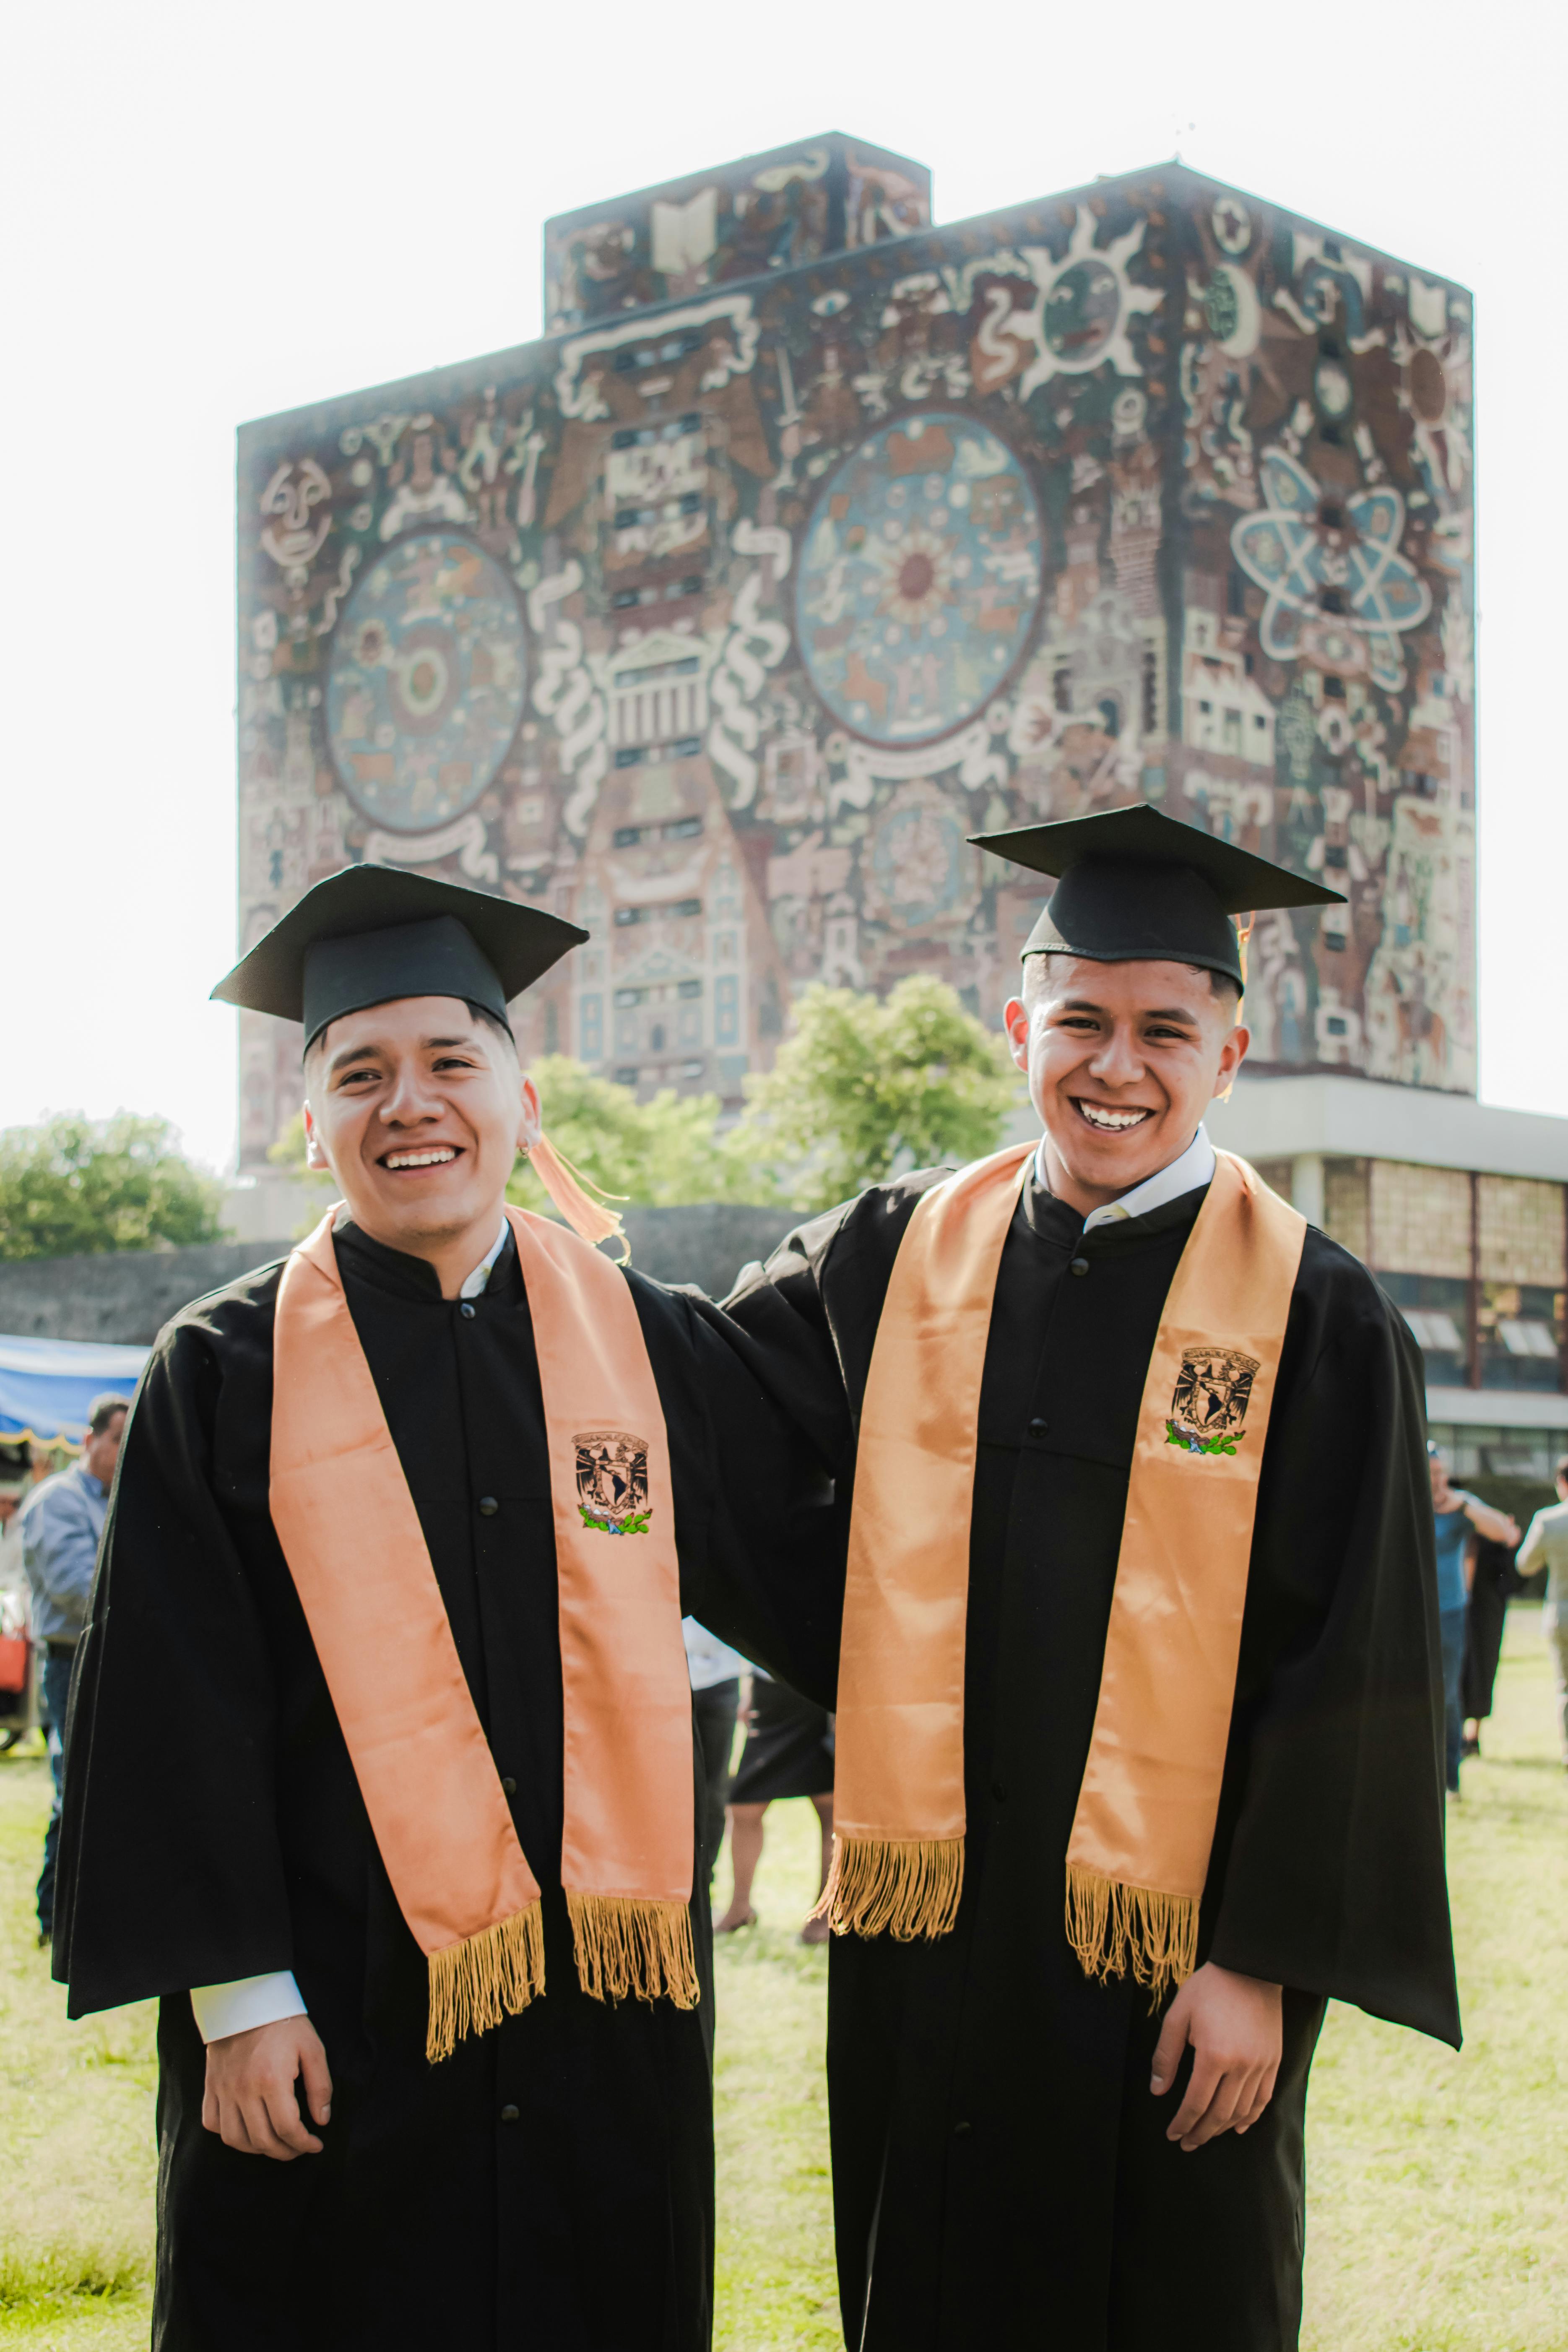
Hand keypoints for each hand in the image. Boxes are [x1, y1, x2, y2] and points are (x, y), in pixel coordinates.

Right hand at [202, 2015, 332, 2159]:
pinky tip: (247, 2130)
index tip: (316, 2145)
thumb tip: (322, 2120)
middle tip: (299, 2148)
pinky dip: (230, 2134)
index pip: (287, 2129)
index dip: (304, 2144)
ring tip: (275, 2144)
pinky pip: (213, 2124)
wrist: (247, 2000)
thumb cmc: (284, 2023)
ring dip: (257, 2149)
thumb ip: (320, 2086)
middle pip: (262, 2140)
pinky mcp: (211, 2086)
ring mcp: (223, 2090)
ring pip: (236, 2139)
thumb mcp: (312, 2048)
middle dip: (285, 2152)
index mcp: (271, 2080)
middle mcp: (244, 2090)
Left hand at [1149, 1963, 1280, 2151]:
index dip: (1182, 2123)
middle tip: (1187, 2143)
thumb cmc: (1208, 1989)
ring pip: (1241, 2111)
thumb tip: (1157, 2090)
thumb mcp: (1178, 2016)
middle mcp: (1240, 2066)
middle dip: (1200, 2132)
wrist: (1250, 1969)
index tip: (1172, 2135)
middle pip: (1219, 2114)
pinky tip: (1238, 2126)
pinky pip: (1263, 2099)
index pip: (1195, 2103)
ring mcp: (1260, 2066)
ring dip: (1222, 2129)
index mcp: (1214, 2056)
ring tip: (1206, 2135)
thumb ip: (1166, 2056)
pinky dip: (1250, 2117)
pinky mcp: (1273, 2061)